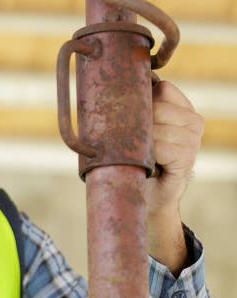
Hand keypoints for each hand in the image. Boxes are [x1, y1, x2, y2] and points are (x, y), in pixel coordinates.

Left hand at [144, 81, 203, 274]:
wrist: (143, 197)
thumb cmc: (133, 161)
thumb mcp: (133, 130)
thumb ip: (135, 109)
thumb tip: (116, 86)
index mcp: (181, 109)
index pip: (164, 88)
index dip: (141, 100)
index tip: (128, 118)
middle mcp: (193, 122)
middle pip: (158, 106)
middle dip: (136, 124)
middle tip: (129, 144)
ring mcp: (193, 140)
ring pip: (158, 127)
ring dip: (139, 143)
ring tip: (138, 156)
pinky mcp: (188, 158)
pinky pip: (162, 147)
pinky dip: (148, 156)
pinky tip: (146, 164)